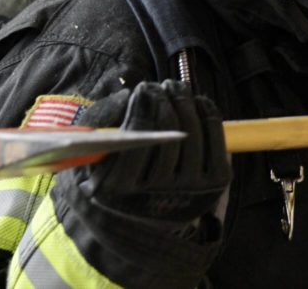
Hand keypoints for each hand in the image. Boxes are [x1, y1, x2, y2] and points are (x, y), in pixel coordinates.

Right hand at [54, 81, 229, 286]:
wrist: (140, 222)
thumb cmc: (112, 176)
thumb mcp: (91, 152)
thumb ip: (103, 120)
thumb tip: (131, 96)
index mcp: (114, 188)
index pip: (136, 135)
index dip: (143, 105)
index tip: (144, 88)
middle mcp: (152, 195)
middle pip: (167, 133)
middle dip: (165, 100)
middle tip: (161, 86)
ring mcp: (186, 193)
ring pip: (192, 134)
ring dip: (185, 103)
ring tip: (177, 89)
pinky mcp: (211, 188)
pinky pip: (216, 142)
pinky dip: (209, 116)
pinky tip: (199, 102)